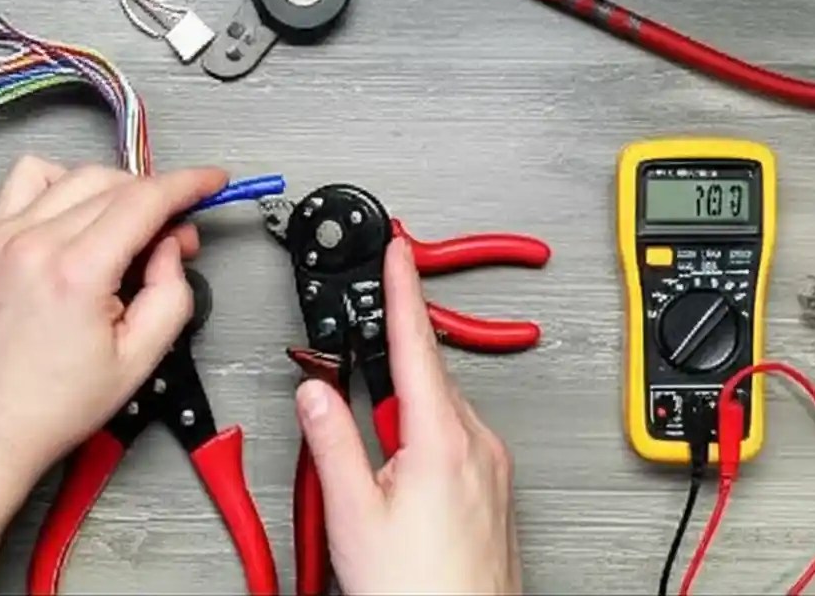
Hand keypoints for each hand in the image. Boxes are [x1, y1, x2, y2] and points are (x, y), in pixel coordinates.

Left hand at [0, 156, 227, 493]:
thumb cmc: (50, 407)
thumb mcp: (140, 360)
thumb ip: (172, 293)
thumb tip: (172, 248)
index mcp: (74, 271)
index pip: (145, 199)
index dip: (188, 184)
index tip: (210, 182)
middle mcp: (33, 243)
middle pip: (114, 182)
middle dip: (157, 199)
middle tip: (174, 239)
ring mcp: (3, 237)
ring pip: (73, 173)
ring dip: (112, 188)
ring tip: (125, 230)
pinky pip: (27, 181)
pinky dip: (61, 185)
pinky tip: (76, 216)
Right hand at [295, 238, 520, 594]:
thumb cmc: (416, 592)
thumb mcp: (352, 513)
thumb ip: (333, 441)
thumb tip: (318, 392)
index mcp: (441, 440)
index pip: (416, 343)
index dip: (404, 289)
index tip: (399, 252)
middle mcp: (477, 447)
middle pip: (427, 377)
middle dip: (394, 357)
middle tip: (361, 342)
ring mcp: (493, 472)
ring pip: (442, 411)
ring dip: (405, 407)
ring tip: (371, 440)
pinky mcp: (496, 494)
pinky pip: (457, 441)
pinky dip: (425, 437)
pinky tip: (401, 468)